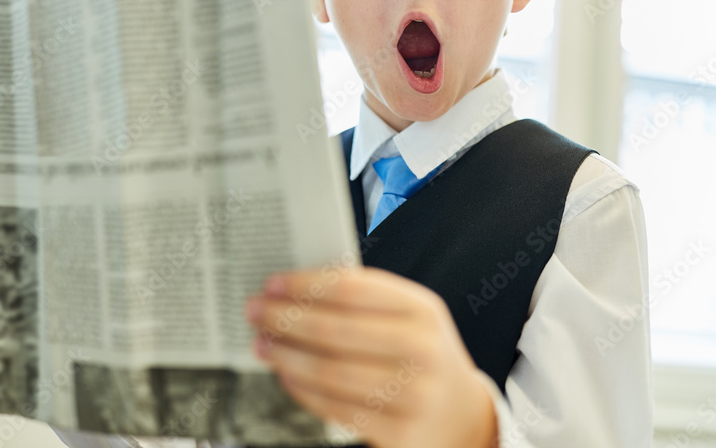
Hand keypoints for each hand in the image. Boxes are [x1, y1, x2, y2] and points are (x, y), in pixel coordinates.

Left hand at [244, 266, 497, 447]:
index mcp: (422, 310)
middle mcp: (422, 350)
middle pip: (334, 330)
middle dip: (285, 318)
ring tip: (263, 344)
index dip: (306, 284)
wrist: (460, 415)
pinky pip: (335, 407)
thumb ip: (362, 299)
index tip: (272, 283)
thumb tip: (294, 289)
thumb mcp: (408, 316)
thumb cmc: (420, 354)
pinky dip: (301, 389)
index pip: (352, 288)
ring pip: (330, 371)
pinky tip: (285, 374)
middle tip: (255, 311)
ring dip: (286, 356)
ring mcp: (413, 395)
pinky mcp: (398, 433)